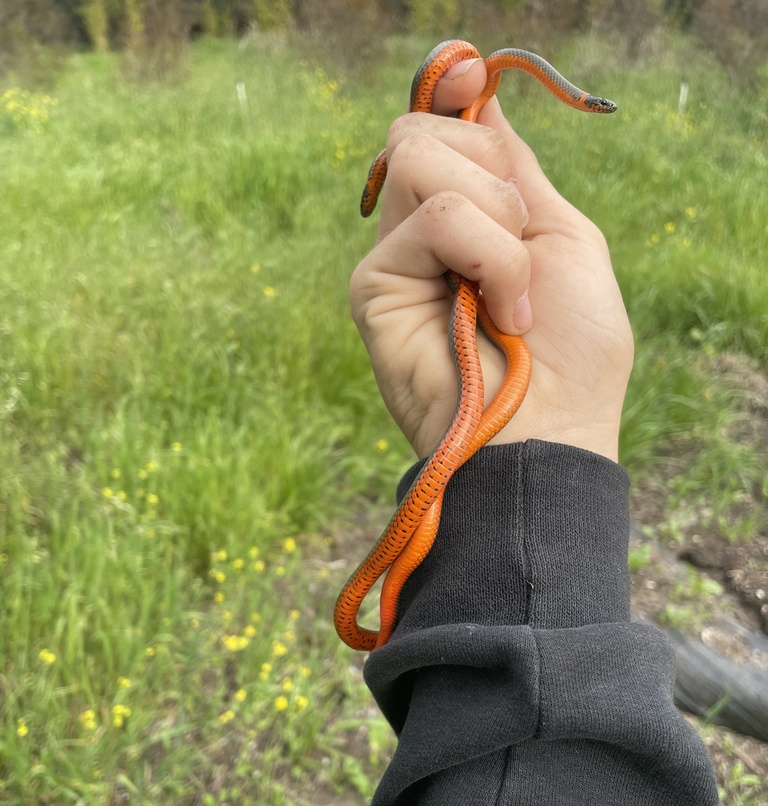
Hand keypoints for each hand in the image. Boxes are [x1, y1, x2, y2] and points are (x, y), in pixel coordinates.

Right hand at [349, 58, 632, 462]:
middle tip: (518, 239)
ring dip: (495, 216)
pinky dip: (487, 254)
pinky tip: (494, 311)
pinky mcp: (372, 287)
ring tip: (509, 291)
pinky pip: (434, 217)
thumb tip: (476, 92)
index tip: (472, 78)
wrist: (550, 432)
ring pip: (418, 156)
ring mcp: (394, 261)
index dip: (453, 98)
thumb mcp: (563, 239)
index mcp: (469, 221)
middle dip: (488, 166)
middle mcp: (422, 237)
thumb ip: (514, 170)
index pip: (439, 132)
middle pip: (419, 131)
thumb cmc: (572, 353)